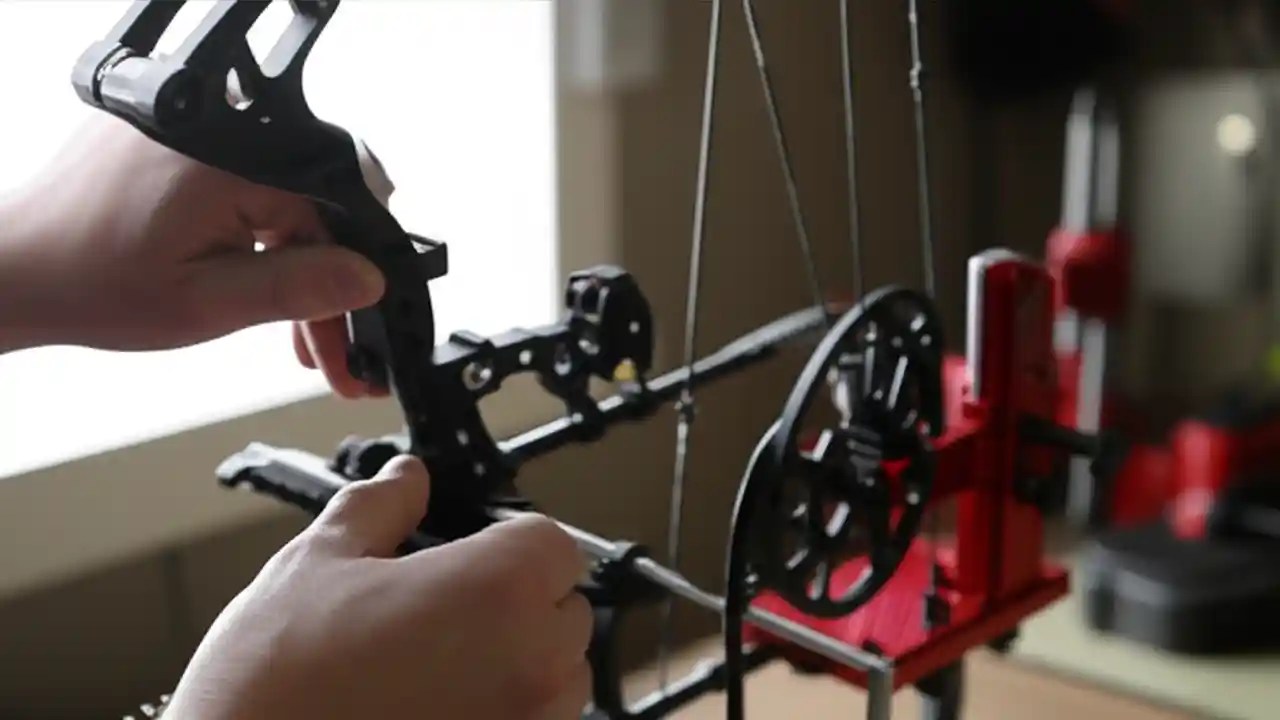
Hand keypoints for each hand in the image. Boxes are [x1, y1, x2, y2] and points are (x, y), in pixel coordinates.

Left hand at [0, 113, 383, 396]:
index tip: (355, 342)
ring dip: (297, 264)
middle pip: (315, 205)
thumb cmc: (90, 284)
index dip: (348, 287)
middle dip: (328, 282)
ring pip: (287, 199)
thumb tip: (370, 278)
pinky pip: (251, 182)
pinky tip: (259, 279)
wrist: (17, 268)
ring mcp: (201, 128)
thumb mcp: (206, 303)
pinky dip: (263, 235)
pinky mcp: (185, 139)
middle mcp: (220, 128)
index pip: (329, 217)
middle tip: (328, 350)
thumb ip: (295, 288)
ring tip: (292, 332)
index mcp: (229, 159)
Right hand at [165, 456, 592, 719]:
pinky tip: (434, 708)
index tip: (469, 552)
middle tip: (442, 610)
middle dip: (516, 601)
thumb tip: (404, 477)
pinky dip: (501, 712)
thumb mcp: (314, 565)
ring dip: (518, 662)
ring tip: (435, 666)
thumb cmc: (274, 684)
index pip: (553, 542)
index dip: (509, 541)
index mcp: (497, 590)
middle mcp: (532, 662)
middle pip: (565, 610)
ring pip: (557, 677)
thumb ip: (376, 508)